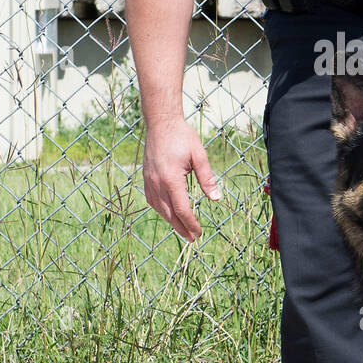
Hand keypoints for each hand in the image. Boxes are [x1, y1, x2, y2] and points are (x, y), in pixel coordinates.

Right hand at [142, 119, 220, 241]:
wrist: (161, 123)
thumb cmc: (182, 136)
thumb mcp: (199, 155)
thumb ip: (207, 178)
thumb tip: (216, 198)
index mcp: (171, 178)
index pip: (182, 208)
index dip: (190, 223)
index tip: (199, 232)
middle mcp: (157, 183)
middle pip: (169, 213)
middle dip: (181, 228)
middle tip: (192, 239)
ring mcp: (149, 181)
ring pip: (159, 209)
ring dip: (171, 221)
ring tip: (182, 229)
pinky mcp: (146, 178)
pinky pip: (152, 200)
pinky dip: (161, 210)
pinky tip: (169, 213)